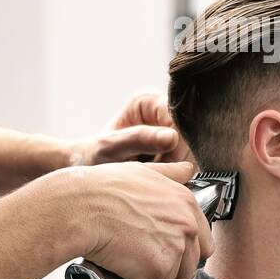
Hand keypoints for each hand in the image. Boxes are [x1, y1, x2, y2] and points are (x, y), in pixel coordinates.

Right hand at [51, 160, 212, 278]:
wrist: (78, 208)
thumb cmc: (101, 190)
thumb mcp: (142, 172)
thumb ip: (170, 174)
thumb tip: (186, 170)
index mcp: (186, 203)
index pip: (203, 242)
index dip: (182, 250)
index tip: (162, 250)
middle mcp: (186, 226)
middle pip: (188, 266)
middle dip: (165, 267)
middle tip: (138, 257)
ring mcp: (173, 249)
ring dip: (145, 277)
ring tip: (123, 260)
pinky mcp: (155, 271)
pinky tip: (114, 268)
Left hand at [70, 91, 194, 165]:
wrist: (89, 170)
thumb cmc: (93, 157)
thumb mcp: (111, 148)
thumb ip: (139, 140)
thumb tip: (172, 137)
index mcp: (148, 99)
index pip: (178, 121)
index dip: (175, 146)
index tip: (161, 166)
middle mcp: (163, 108)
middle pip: (188, 137)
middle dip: (175, 160)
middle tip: (153, 176)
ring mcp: (171, 127)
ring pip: (191, 151)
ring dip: (175, 170)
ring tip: (151, 177)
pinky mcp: (176, 146)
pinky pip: (187, 162)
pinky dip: (175, 175)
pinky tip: (158, 179)